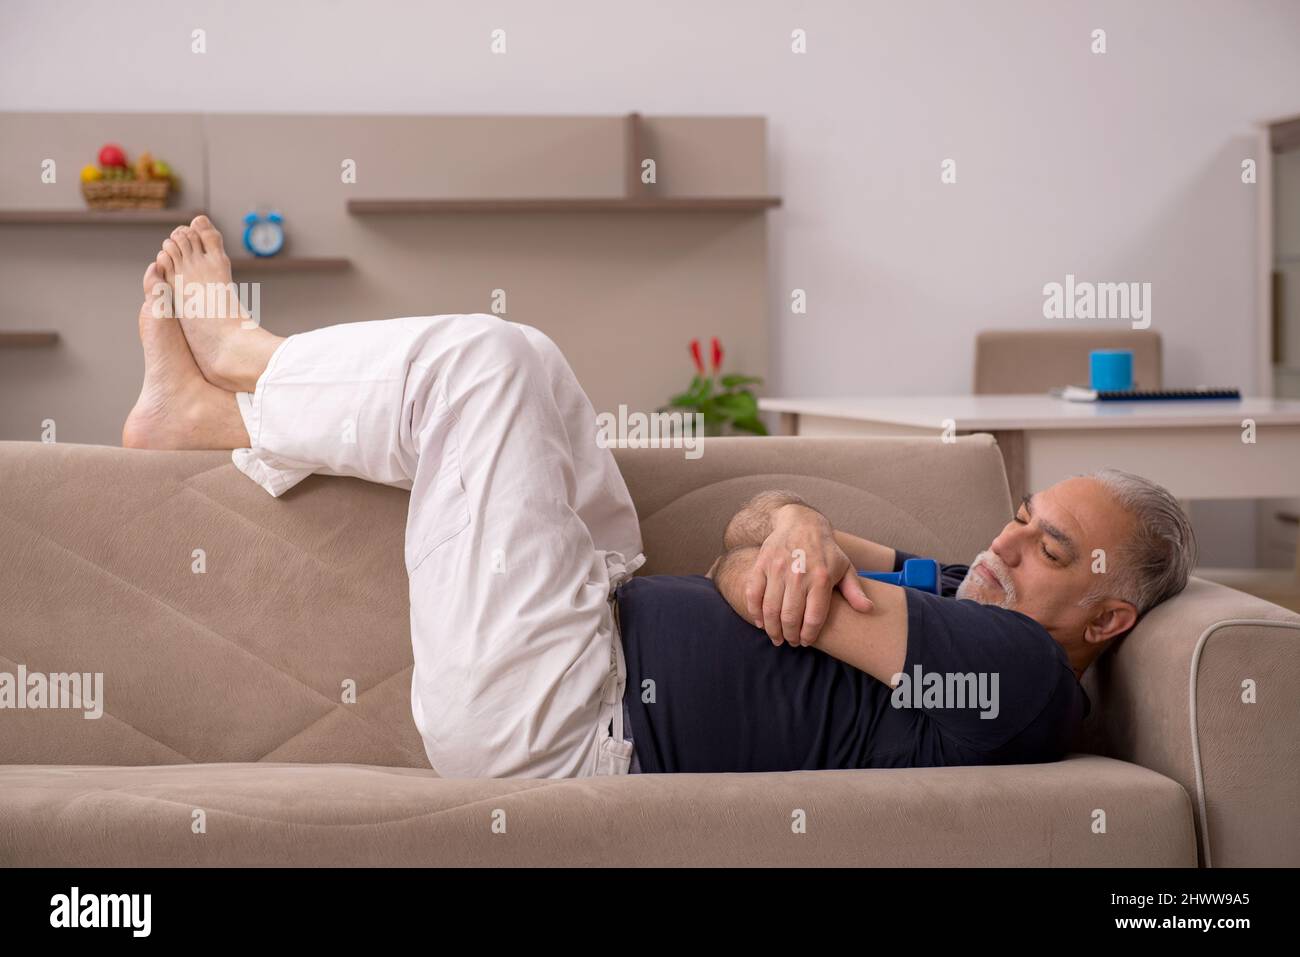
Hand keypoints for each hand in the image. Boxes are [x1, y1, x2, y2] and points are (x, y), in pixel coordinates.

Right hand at [743, 504, 872, 646]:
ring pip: (770, 609)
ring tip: (776, 637)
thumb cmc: (825, 550)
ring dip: (772, 629)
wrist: (801, 522)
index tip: (805, 642)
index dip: (808, 635)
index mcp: (821, 577)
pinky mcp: (761, 564)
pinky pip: (753, 594)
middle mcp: (799, 574)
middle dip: (790, 636)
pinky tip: (760, 622)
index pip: (814, 617)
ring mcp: (777, 569)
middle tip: (790, 642)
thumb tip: (868, 609)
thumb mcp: (845, 567)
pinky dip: (754, 612)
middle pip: (790, 617)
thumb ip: (855, 590)